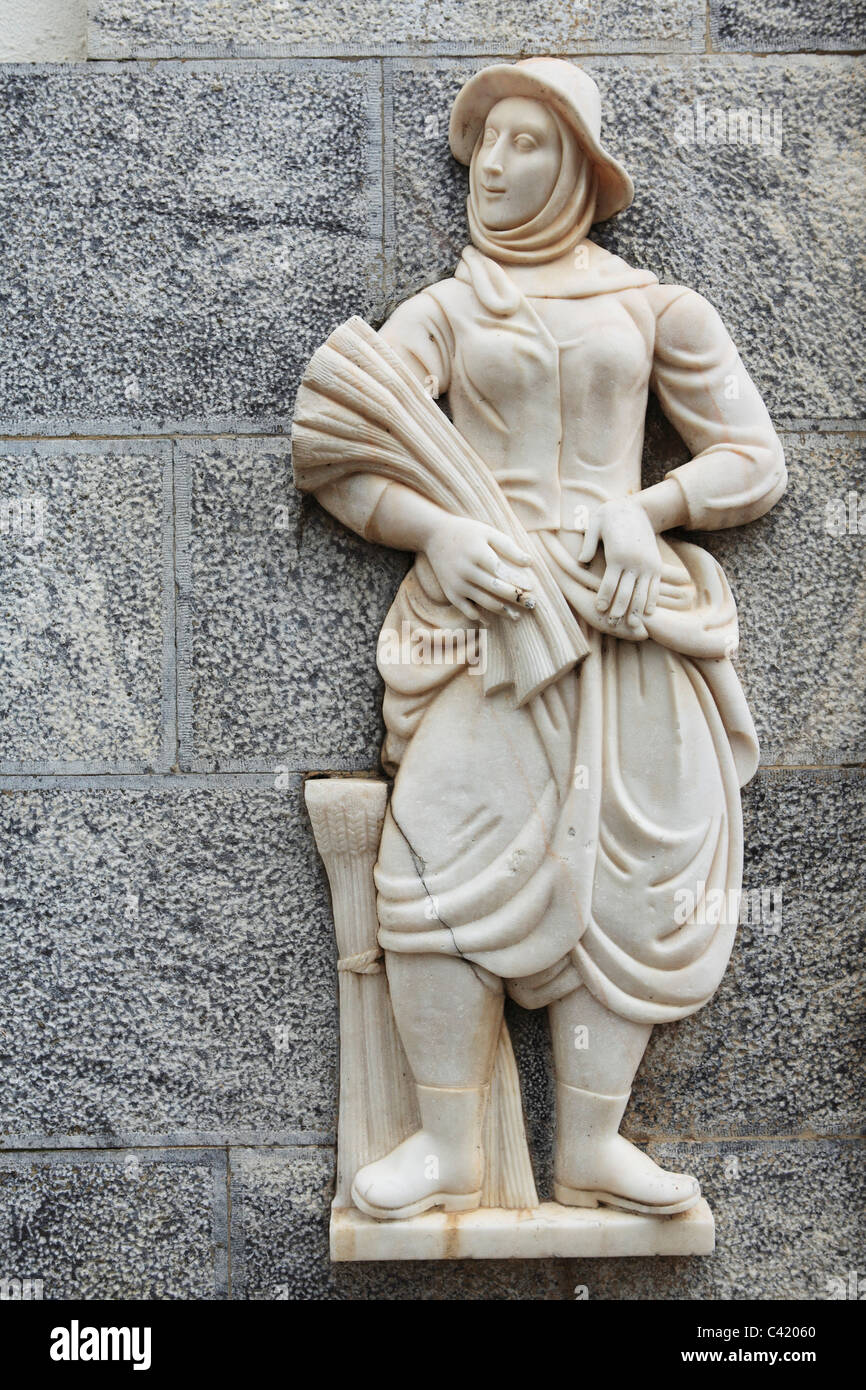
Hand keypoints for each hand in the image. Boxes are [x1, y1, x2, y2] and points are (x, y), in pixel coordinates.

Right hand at [423, 517, 534, 622]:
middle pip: (495, 588)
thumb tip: (529, 562)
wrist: (435, 535)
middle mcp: (466, 570)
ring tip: (517, 616)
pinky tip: (492, 620)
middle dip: (515, 598)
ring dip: (503, 611)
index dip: (517, 581)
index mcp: (477, 553)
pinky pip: (467, 610)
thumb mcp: (488, 532)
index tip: (531, 588)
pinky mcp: (451, 592)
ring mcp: (457, 583)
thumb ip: (509, 547)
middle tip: (531, 604)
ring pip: (484, 602)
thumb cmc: (467, 533)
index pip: (501, 571)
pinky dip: (480, 617)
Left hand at [578, 498, 661, 627]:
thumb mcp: (595, 525)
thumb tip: (581, 561)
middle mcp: (634, 562)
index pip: (609, 584)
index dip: (604, 599)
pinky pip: (655, 588)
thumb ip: (588, 544)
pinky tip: (647, 613)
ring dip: (637, 612)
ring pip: (642, 594)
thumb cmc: (610, 516)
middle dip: (619, 611)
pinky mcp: (656, 566)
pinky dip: (652, 601)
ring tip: (632, 626)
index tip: (599, 610)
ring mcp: (648, 565)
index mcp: (617, 555)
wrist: (637, 508)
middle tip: (612, 624)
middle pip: (626, 594)